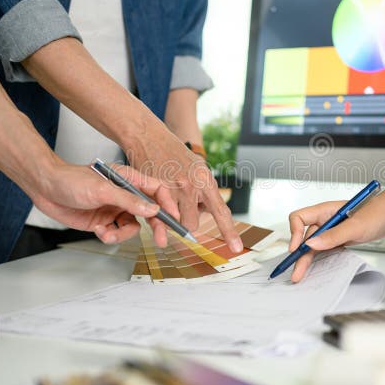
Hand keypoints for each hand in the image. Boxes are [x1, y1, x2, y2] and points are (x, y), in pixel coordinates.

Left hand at [29, 161, 177, 246]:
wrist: (46, 189)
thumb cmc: (71, 180)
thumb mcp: (102, 190)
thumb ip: (129, 200)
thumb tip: (153, 209)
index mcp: (129, 179)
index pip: (157, 191)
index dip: (167, 204)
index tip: (173, 219)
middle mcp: (125, 194)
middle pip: (150, 212)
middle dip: (156, 227)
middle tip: (162, 240)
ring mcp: (115, 208)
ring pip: (133, 227)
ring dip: (122, 234)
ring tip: (106, 232)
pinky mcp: (104, 221)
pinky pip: (116, 233)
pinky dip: (109, 236)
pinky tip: (97, 230)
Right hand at [125, 120, 242, 252]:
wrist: (149, 137)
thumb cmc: (175, 154)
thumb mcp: (197, 168)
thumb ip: (204, 191)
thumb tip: (207, 212)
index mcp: (205, 180)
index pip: (220, 211)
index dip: (228, 232)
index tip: (235, 248)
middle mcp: (190, 185)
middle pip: (193, 224)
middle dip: (188, 219)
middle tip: (182, 204)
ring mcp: (171, 189)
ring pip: (175, 223)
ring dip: (173, 217)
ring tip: (168, 200)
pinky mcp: (152, 191)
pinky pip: (157, 217)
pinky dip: (158, 220)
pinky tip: (158, 219)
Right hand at [287, 199, 384, 282]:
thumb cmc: (377, 213)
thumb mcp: (355, 226)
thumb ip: (333, 235)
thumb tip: (311, 244)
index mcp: (325, 211)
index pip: (300, 218)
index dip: (294, 232)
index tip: (297, 248)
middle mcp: (325, 220)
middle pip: (305, 237)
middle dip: (299, 254)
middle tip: (296, 272)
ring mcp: (331, 230)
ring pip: (314, 246)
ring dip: (307, 259)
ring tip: (301, 275)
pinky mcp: (338, 239)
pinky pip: (324, 250)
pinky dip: (318, 259)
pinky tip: (315, 269)